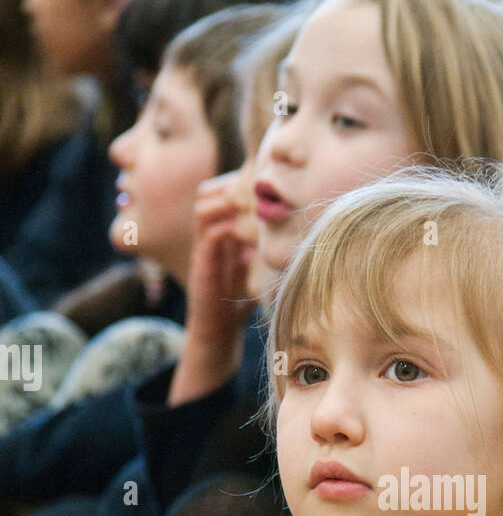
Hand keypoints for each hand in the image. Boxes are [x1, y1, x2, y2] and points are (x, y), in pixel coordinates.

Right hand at [185, 171, 257, 347]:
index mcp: (220, 233)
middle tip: (256, 190)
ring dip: (227, 204)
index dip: (237, 184)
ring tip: (250, 208)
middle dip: (231, 187)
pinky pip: (209, 237)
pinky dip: (227, 229)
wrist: (218, 331)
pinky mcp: (201, 265)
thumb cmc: (238, 301)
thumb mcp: (255, 268)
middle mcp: (208, 236)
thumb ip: (264, 248)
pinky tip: (246, 233)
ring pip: (204, 209)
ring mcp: (202, 249)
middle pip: (209, 193)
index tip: (261, 183)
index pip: (222, 195)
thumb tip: (288, 229)